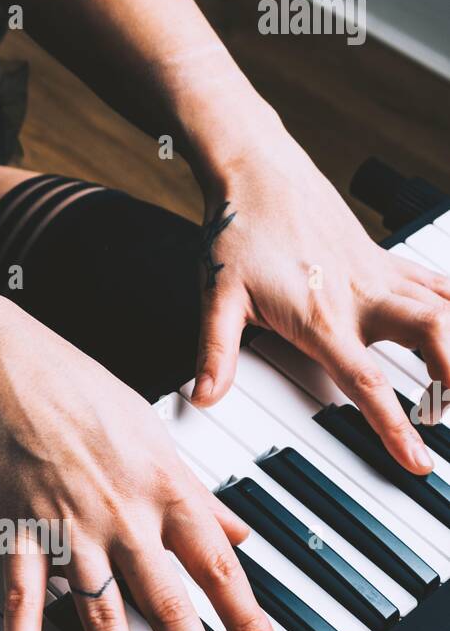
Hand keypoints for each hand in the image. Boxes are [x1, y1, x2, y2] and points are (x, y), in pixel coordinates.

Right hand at [0, 293, 282, 630]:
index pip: (218, 567)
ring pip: (103, 617)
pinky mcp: (18, 534)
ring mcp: (69, 529)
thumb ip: (196, 496)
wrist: (5, 367)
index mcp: (166, 488)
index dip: (247, 620)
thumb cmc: (80, 392)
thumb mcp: (157, 436)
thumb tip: (236, 532)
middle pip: (170, 605)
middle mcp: (124, 515)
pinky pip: (23, 605)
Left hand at [191, 124, 449, 473]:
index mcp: (324, 318)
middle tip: (446, 416)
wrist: (256, 170)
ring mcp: (377, 273)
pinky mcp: (381, 256)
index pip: (369, 384)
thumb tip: (204, 396)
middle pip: (433, 337)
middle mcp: (361, 296)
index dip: (395, 427)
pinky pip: (432, 282)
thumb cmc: (238, 230)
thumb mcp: (218, 297)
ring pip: (442, 308)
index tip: (415, 460)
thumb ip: (215, 352)